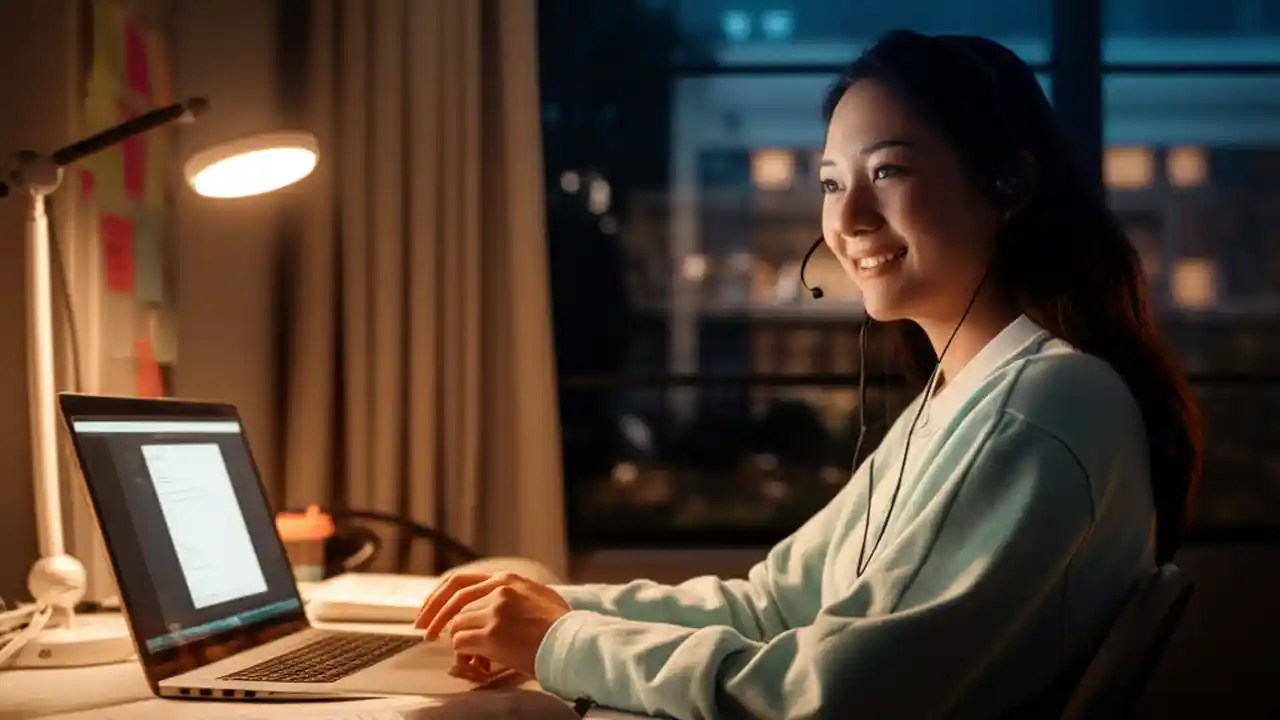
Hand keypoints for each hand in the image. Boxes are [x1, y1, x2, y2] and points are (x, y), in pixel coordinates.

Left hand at [414, 571, 570, 677]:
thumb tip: (489, 604)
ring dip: (462, 644)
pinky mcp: (491, 633)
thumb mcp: (537, 595)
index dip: (440, 595)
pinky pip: (461, 644)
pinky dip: (464, 655)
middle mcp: (498, 589)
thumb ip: (512, 593)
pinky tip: (479, 662)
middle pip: (452, 601)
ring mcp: (493, 610)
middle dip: (433, 616)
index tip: (429, 609)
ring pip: (457, 627)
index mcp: (507, 578)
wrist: (571, 641)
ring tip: (477, 658)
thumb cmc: (559, 625)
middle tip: (425, 632)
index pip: (461, 581)